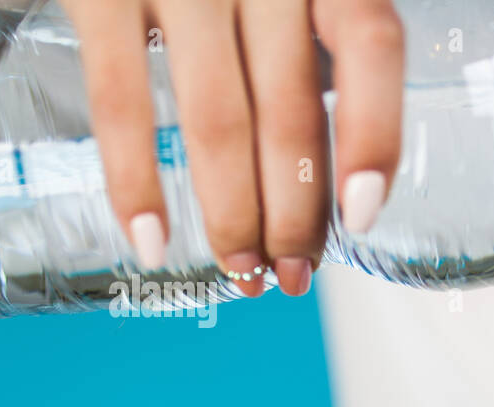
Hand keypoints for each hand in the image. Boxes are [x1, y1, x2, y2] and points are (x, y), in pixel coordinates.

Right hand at [58, 0, 403, 295]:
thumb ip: (320, 51)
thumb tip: (344, 180)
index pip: (370, 44)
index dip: (372, 136)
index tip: (361, 215)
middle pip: (290, 109)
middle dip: (295, 213)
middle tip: (293, 275)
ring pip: (217, 120)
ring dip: (232, 214)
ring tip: (242, 269)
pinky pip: (121, 101)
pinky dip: (136, 182)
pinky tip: (153, 243)